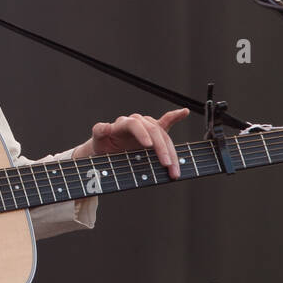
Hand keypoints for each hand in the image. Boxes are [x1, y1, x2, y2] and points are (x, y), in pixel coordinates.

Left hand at [72, 109, 191, 178]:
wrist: (106, 148)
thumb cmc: (102, 144)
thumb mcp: (98, 139)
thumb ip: (100, 131)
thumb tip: (105, 126)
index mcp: (124, 123)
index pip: (136, 124)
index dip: (142, 133)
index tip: (148, 146)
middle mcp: (138, 122)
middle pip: (154, 131)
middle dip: (162, 148)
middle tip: (166, 164)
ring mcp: (147, 127)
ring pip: (163, 136)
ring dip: (172, 152)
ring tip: (174, 169)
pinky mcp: (153, 133)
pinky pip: (166, 122)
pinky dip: (175, 117)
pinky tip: (184, 112)